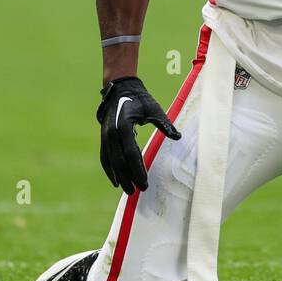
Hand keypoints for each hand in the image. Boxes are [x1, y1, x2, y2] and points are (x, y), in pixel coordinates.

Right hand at [97, 77, 180, 193]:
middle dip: (130, 177)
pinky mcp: (103, 139)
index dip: (138, 169)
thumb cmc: (139, 99)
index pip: (131, 153)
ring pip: (111, 162)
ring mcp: (105, 136)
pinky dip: (110, 171)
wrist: (120, 89)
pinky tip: (116, 182)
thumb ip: (164, 123)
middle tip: (140, 190)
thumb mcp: (153, 108)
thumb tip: (177, 136)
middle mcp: (111, 133)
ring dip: (120, 177)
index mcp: (123, 126)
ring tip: (129, 190)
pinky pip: (105, 158)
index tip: (144, 182)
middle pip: (119, 161)